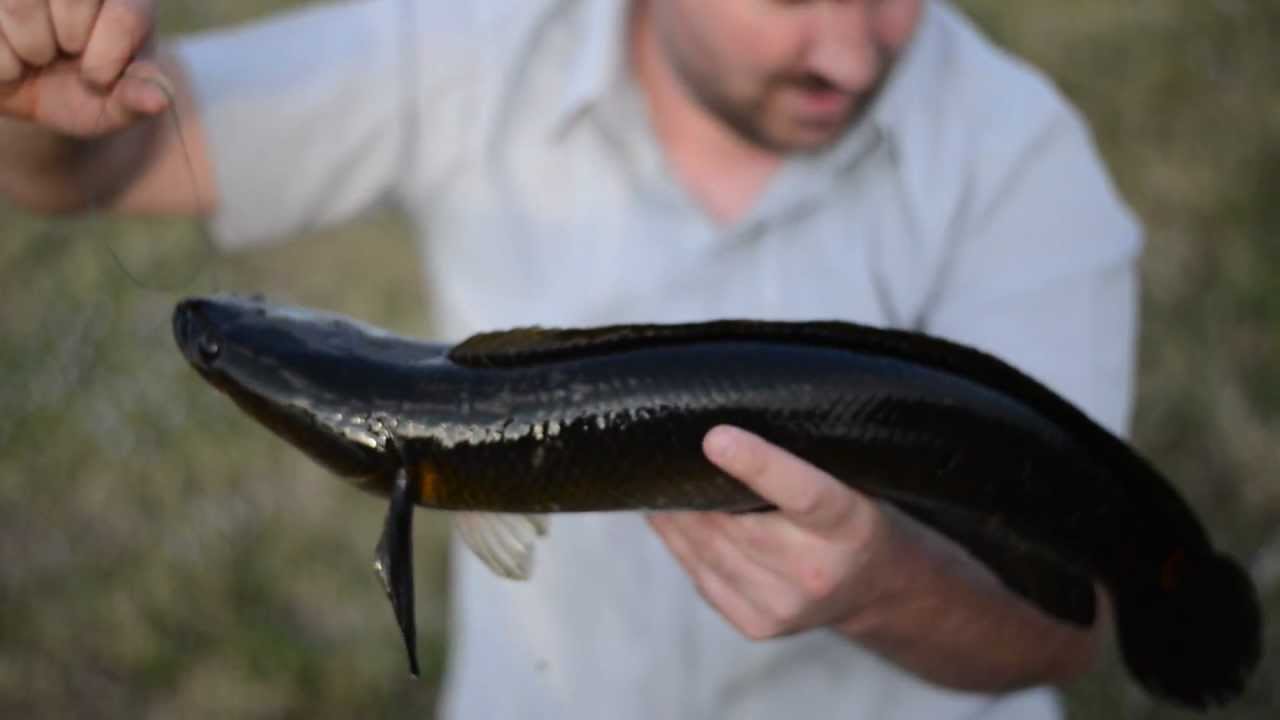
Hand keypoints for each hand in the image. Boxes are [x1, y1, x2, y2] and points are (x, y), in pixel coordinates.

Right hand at [0, 0, 169, 135]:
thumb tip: (157, 100)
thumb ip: (135, 100)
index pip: (126, 15)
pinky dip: (0, 57)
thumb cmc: (74, 92)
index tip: (98, 78)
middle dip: (66, 44)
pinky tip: (7, 49)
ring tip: (35, 52)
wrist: (18, 87)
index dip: (108, 59)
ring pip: (20, 2)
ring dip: (28, 47)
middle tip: (62, 53)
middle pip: (73, 0)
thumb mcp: (109, 106)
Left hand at [649, 425, 911, 639]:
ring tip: (661, 483)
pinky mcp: (756, 623)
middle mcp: (815, 570)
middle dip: (692, 490)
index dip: (757, 464)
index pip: (801, 492)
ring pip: (705, 550)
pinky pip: (699, 574)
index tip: (714, 438)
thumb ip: (800, 460)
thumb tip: (723, 429)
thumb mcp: (849, 481)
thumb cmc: (852, 518)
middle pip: (732, 524)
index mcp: (847, 523)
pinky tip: (670, 519)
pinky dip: (679, 542)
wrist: (873, 589)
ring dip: (676, 515)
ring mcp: (782, 604)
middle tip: (666, 452)